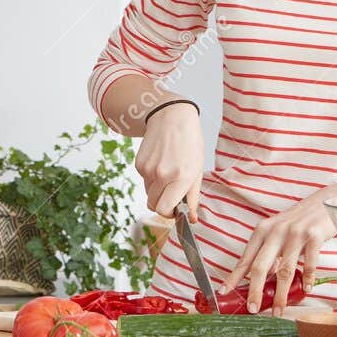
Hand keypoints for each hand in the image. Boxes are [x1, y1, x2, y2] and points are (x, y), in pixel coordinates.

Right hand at [136, 101, 204, 220]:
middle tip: (172, 195)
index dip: (169, 214)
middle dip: (162, 205)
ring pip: (148, 193)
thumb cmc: (189, 143)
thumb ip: (193, 197)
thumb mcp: (197, 170)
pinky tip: (160, 163)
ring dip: (157, 191)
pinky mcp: (138, 164)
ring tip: (168, 173)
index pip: (164, 209)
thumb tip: (191, 219)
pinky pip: (144, 181)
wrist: (171, 118)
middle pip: (153, 205)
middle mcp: (162, 174)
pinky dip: (151, 179)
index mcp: (181, 177)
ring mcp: (148, 169)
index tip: (175, 210)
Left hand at [220, 182, 336, 315]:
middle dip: (255, 291)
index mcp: (263, 230)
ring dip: (280, 294)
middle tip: (252, 309)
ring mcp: (295, 233)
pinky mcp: (314, 235)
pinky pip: (309, 263)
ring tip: (278, 311)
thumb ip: (270, 254)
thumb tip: (260, 281)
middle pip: (260, 266)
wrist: (326, 201)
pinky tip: (306, 289)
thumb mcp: (279, 233)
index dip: (234, 277)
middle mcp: (276, 231)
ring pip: (284, 270)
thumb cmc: (300, 221)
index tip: (224, 292)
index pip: (245, 258)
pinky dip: (307, 279)